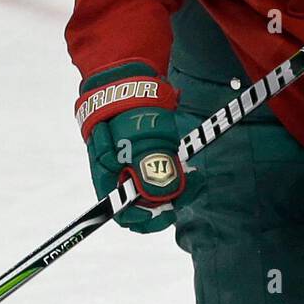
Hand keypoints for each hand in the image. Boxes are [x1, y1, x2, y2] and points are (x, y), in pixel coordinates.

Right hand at [75, 63, 186, 233]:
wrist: (123, 83)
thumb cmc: (124, 114)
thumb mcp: (137, 144)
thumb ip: (150, 172)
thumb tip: (167, 198)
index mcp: (108, 181)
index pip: (124, 216)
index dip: (146, 221)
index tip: (169, 213)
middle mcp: (121, 179)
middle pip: (146, 206)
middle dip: (171, 202)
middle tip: (191, 187)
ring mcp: (135, 168)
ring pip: (159, 191)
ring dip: (179, 189)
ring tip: (195, 178)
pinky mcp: (149, 157)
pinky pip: (165, 175)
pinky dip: (179, 175)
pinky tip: (192, 170)